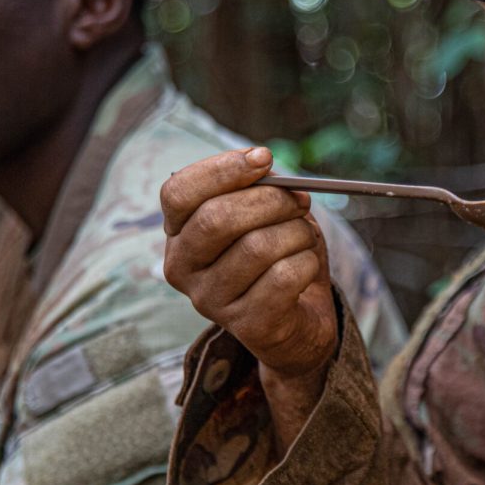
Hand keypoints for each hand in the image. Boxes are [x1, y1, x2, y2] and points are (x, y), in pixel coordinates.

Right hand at [161, 147, 336, 379]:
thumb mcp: (264, 214)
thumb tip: (266, 166)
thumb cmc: (277, 255)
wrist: (297, 320)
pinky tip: (305, 267)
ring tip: (305, 237)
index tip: (263, 158)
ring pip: (258, 247)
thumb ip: (258, 188)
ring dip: (297, 232)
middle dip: (271, 200)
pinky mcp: (246, 325)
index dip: (221, 169)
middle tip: (300, 199)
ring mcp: (211, 301)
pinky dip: (307, 263)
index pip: (178, 193)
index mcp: (178, 233)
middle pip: (217, 218)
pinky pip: (284, 277)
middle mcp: (183, 269)